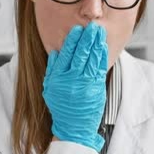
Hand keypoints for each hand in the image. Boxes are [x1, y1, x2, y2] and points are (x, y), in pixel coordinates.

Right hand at [42, 22, 108, 151]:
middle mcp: (71, 80)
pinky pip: (99, 68)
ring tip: (99, 31)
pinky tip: (103, 46)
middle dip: (86, 38)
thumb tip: (56, 52)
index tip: (77, 30)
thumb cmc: (62, 107)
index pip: (66, 54)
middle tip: (91, 26)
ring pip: (91, 59)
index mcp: (58, 78)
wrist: (74, 127)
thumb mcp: (50, 89)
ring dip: (96, 43)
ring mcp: (84, 84)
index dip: (72, 41)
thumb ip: (52, 70)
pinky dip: (101, 56)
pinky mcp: (96, 88)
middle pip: (80, 54)